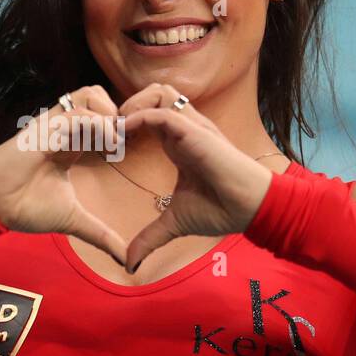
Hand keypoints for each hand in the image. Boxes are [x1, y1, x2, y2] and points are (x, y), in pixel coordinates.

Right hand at [0, 85, 129, 267]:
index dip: (120, 127)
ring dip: (109, 114)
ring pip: (89, 95)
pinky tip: (108, 146)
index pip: (101, 117)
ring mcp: (52, 124)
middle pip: (97, 96)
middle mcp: (63, 129)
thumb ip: (100, 234)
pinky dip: (98, 125)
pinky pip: (77, 114)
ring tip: (116, 141)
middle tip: (126, 141)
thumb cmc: (26, 207)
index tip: (130, 149)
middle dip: (118, 113)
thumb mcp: (73, 220)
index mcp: (70, 143)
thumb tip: (125, 258)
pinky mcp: (42, 128)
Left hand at [116, 83, 275, 273]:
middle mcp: (185, 130)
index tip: (105, 141)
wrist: (250, 208)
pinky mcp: (195, 131)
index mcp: (179, 143)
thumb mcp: (174, 223)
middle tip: (108, 130)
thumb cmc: (220, 210)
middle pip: (153, 94)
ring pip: (159, 93)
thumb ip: (149, 237)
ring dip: (134, 105)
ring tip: (116, 127)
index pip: (150, 115)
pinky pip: (162, 113)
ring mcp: (192, 127)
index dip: (125, 122)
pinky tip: (123, 133)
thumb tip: (129, 262)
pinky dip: (140, 117)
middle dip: (127, 105)